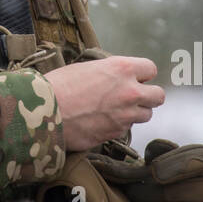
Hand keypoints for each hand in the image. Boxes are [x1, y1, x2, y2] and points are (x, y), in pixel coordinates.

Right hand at [45, 56, 164, 151]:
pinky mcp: (115, 134)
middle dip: (148, 96)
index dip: (143, 74)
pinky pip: (126, 129)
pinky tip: (101, 121)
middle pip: (158, 96)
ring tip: (115, 110)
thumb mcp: (86, 67)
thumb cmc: (59, 84)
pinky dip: (118, 126)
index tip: (135, 78)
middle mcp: (129, 92)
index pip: (151, 69)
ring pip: (145, 115)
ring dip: (134, 113)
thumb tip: (115, 78)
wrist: (44, 112)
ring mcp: (125, 116)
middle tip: (133, 96)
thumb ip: (109, 73)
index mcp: (122, 69)